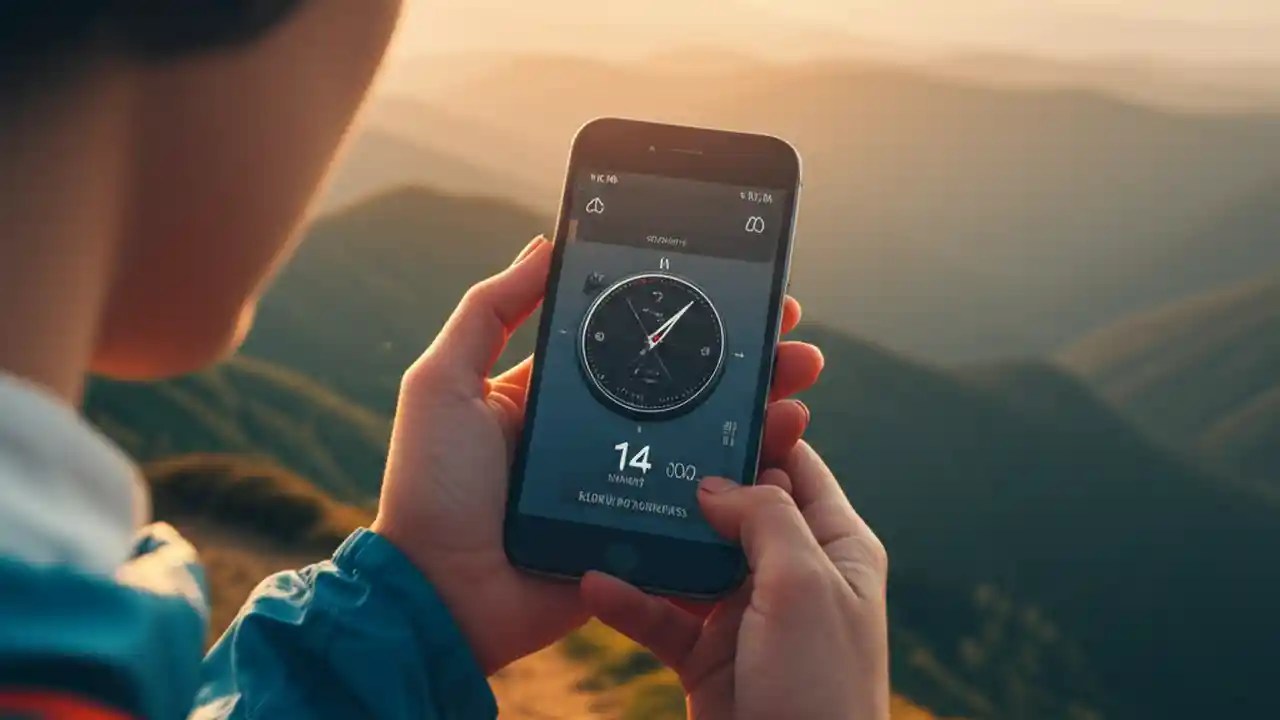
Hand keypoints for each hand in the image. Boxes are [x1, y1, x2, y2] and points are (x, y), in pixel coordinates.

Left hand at [371, 236, 825, 673]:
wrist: (441, 597)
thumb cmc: (432, 489)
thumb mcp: (443, 384)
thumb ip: (489, 312)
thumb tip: (545, 245)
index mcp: (554, 394)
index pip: (632, 342)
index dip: (683, 316)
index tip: (733, 288)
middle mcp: (596, 433)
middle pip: (683, 385)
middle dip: (740, 356)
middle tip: (789, 334)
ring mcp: (623, 483)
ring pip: (704, 438)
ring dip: (757, 407)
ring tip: (798, 382)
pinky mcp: (640, 532)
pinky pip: (702, 501)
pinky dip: (747, 474)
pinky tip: (780, 444)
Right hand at [582, 441, 890, 719]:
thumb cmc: (820, 689)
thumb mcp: (802, 586)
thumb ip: (764, 518)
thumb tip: (716, 482)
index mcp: (835, 547)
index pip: (796, 469)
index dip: (757, 435)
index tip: (705, 402)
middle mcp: (791, 575)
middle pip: (735, 509)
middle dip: (688, 483)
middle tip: (640, 447)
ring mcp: (747, 616)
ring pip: (690, 559)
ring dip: (650, 540)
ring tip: (604, 506)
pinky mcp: (708, 656)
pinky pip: (662, 616)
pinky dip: (629, 601)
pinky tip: (595, 584)